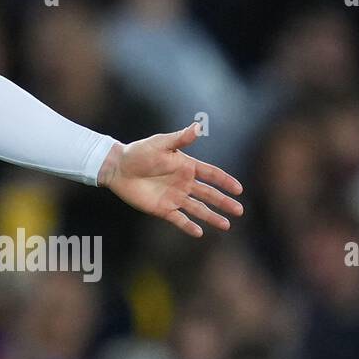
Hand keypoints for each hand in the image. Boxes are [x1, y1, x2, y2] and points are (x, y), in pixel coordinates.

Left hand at [100, 123, 243, 237]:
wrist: (117, 167)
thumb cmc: (138, 152)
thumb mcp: (160, 144)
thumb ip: (180, 138)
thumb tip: (198, 126)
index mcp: (186, 167)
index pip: (211, 175)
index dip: (225, 181)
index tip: (239, 189)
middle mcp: (184, 183)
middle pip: (209, 194)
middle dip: (224, 202)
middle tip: (240, 210)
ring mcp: (174, 197)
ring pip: (198, 209)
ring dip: (212, 217)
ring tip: (226, 225)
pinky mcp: (162, 209)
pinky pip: (179, 219)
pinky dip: (188, 226)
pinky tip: (199, 232)